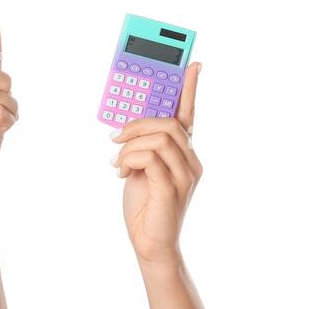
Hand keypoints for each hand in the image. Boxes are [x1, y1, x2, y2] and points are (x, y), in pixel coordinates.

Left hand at [113, 63, 202, 264]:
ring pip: (160, 138)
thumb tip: (128, 128)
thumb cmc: (145, 206)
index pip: (190, 115)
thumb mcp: (141, 168)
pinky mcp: (172, 189)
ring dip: (130, 144)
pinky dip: (130, 159)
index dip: (191, 89)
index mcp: (185, 154)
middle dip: (138, 123)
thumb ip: (143, 148)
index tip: (193, 64)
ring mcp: (185, 176)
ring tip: (117, 161)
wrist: (150, 244)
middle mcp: (191, 161)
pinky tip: (120, 172)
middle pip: (169, 123)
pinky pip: (151, 159)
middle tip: (115, 137)